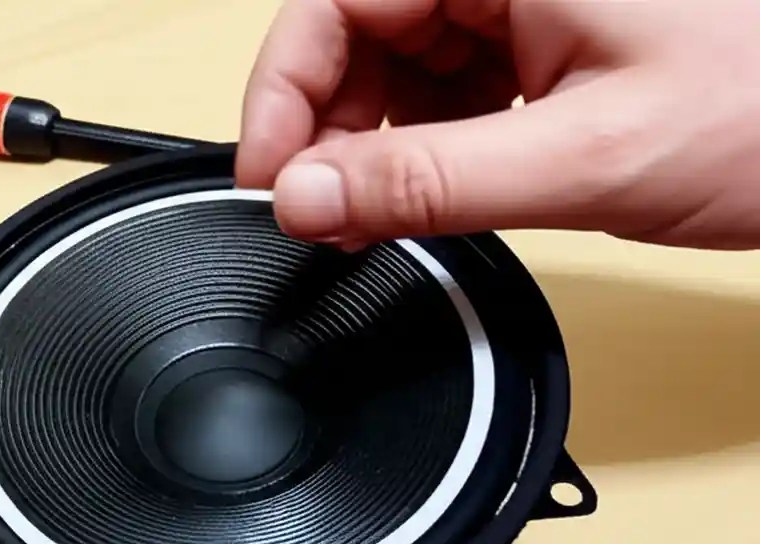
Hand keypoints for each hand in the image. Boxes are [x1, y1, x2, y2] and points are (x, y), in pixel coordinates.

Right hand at [237, 0, 759, 250]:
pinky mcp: (538, 44)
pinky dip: (421, 147)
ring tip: (374, 213)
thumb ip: (430, 182)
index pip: (336, 3)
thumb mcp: (584, 157)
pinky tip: (426, 192)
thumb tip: (307, 196)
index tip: (268, 176)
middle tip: (320, 212)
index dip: (283, 91)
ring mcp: (521, 5)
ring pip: (394, 66)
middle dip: (326, 129)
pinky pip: (443, 88)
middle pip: (355, 33)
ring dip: (370, 146)